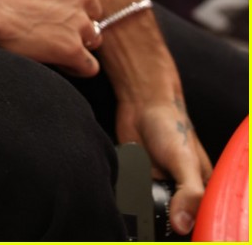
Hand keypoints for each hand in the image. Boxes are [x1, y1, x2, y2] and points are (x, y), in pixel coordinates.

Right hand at [0, 0, 102, 75]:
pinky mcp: (72, 48)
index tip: (55, 10)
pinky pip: (89, 65)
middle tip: (52, 28)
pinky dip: (76, 66)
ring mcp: (79, 21)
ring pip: (93, 39)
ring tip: (52, 47)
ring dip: (76, 43)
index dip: (71, 3)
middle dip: (76, 22)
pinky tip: (59, 62)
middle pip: (92, 13)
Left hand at [116, 92, 211, 235]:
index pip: (194, 218)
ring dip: (142, 201)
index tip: (173, 211)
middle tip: (154, 187)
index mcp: (200, 188)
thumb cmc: (169, 125)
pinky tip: (130, 178)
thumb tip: (182, 225)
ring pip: (149, 209)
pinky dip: (128, 192)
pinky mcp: (137, 181)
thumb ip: (189, 193)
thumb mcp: (184, 160)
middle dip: (160, 209)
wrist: (141, 103)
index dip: (184, 220)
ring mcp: (157, 187)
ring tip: (142, 176)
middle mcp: (180, 191)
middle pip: (170, 217)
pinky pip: (131, 197)